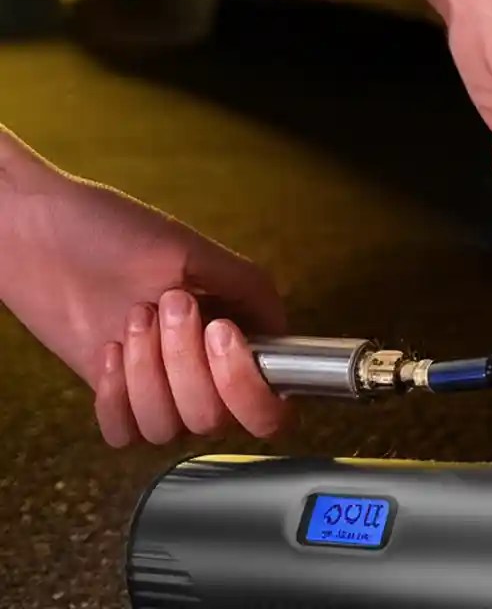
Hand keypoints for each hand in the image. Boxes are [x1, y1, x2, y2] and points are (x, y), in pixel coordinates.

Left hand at [0, 144, 286, 445]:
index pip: (269, 405)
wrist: (36, 233)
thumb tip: (282, 330)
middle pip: (214, 417)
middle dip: (183, 363)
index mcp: (235, 335)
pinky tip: (109, 354)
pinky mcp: (115, 394)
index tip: (218, 333)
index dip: (245, 383)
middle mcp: (201, 368)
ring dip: (146, 374)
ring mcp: (158, 384)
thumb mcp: (191, 249)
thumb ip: (249, 287)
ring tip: (131, 322)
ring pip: (169, 427)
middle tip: (165, 307)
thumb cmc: (106, 230)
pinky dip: (115, 398)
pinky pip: (125, 433)